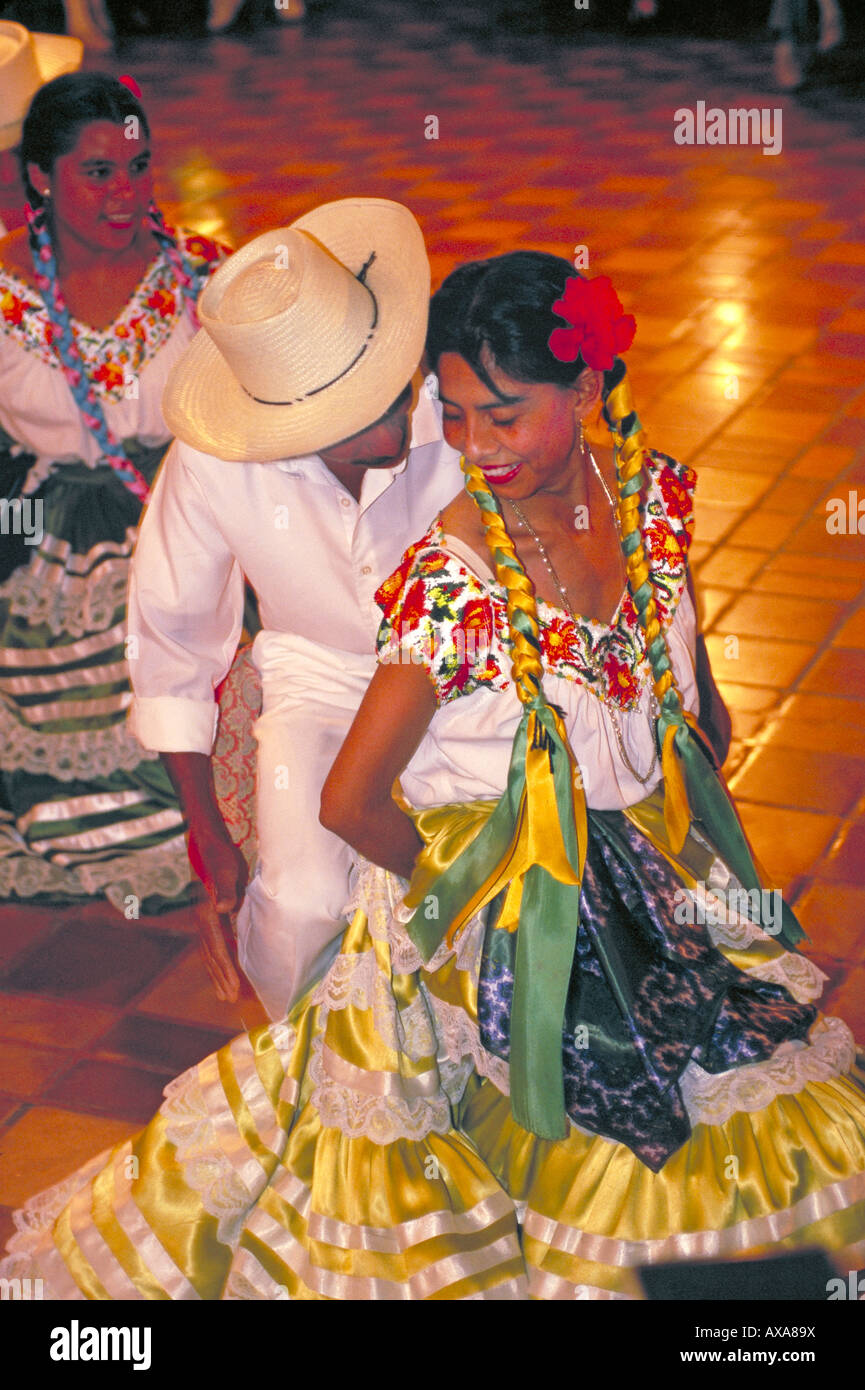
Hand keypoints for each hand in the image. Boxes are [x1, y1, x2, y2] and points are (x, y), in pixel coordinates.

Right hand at [186, 817, 249, 1001]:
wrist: (206, 842)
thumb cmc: (220, 856)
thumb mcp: (228, 869)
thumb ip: (227, 889)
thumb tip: (224, 908)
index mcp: (208, 913)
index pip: (218, 948)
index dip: (226, 970)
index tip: (234, 989)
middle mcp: (202, 919)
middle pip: (211, 955)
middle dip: (220, 978)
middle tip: (229, 999)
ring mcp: (202, 917)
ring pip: (209, 951)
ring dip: (217, 972)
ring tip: (225, 991)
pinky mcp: (207, 913)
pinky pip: (212, 942)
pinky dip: (218, 958)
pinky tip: (224, 966)